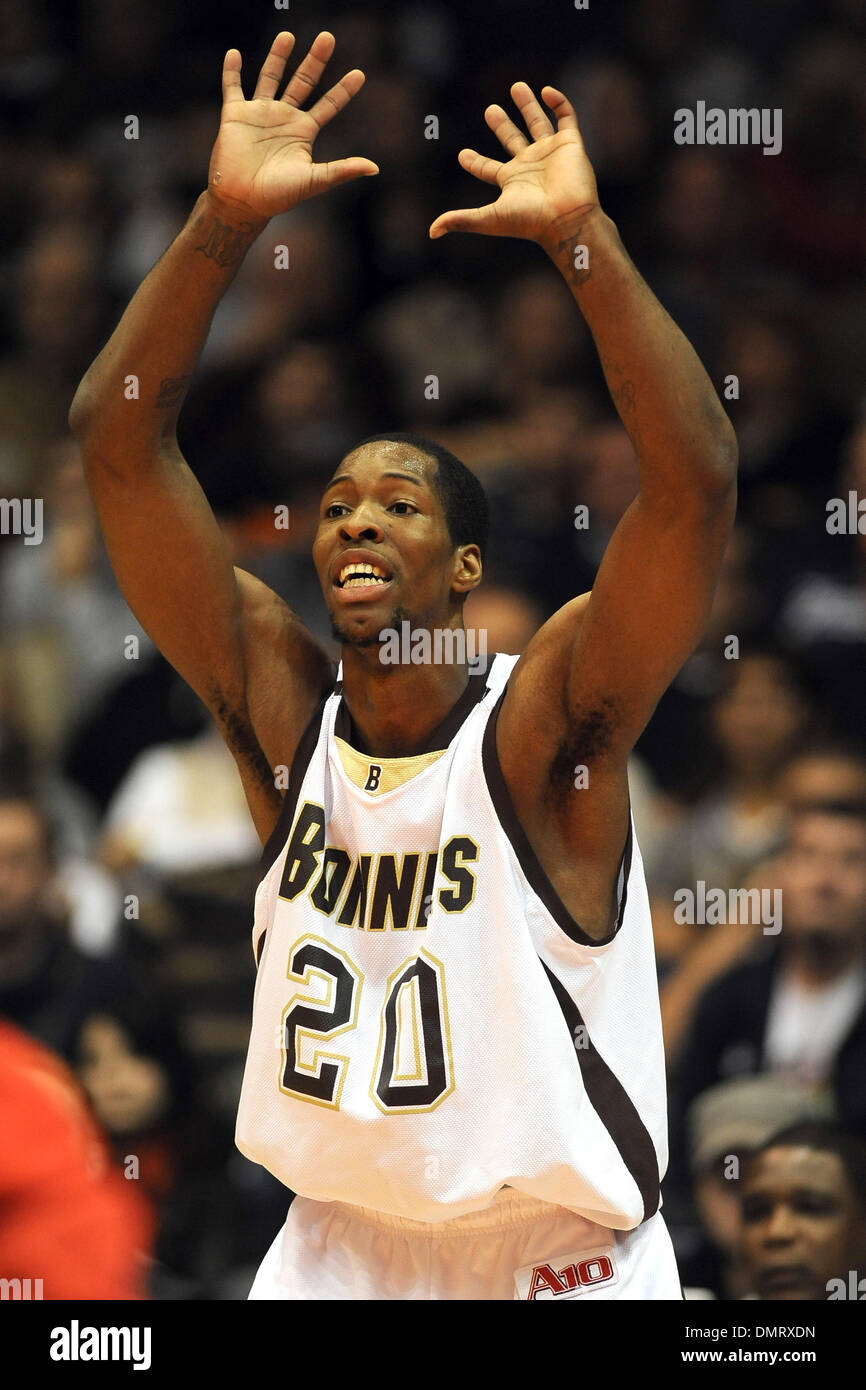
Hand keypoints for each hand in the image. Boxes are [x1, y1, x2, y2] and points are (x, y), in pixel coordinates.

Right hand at [207, 31, 377, 219]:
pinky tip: (234, 54)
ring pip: (270, 77)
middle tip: (328, 37)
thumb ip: (342, 170)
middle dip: (315, 60)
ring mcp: (259, 114)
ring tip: (288, 35)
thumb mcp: (314, 180)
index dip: (344, 90)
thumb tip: (375, 168)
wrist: (242, 202)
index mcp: (303, 132)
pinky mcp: (235, 115)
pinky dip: (232, 72)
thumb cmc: (278, 196)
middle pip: (303, 82)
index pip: (328, 105)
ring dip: (278, 56)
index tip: (360, 74)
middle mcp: (284, 118)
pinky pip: (232, 87)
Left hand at [429, 83, 598, 245]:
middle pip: (512, 140)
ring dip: (528, 105)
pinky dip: (558, 103)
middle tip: (489, 110)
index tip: (461, 155)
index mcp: (510, 182)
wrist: (567, 219)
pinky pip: (566, 117)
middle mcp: (529, 165)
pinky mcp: (570, 144)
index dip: (474, 162)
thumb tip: (432, 232)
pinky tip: (546, 91)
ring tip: (516, 86)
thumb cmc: (530, 221)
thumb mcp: (489, 218)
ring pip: (538, 123)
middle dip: (501, 125)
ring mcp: (550, 153)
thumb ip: (461, 220)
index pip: (488, 168)